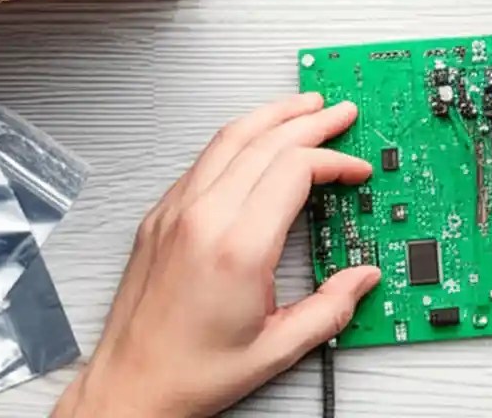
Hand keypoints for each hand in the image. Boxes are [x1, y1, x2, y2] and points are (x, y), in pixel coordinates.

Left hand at [54, 94, 380, 417]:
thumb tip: (362, 279)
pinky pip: (203, 160)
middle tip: (339, 112)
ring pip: (227, 139)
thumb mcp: (276, 349)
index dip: (333, 160)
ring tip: (300, 107)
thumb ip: (330, 310)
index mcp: (236, 247)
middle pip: (263, 141)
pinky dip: (236, 139)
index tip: (355, 169)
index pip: (294, 170)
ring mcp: (174, 212)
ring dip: (270, 116)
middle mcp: (202, 218)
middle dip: (309, 121)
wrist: (129, 384)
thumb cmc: (188, 371)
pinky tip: (254, 141)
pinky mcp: (158, 216)